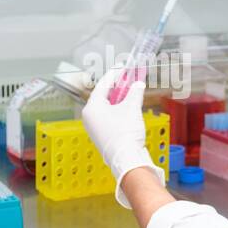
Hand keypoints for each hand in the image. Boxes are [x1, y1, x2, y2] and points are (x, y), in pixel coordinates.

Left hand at [82, 67, 165, 208]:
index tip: (122, 68)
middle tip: (127, 78)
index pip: (102, 86)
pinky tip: (127, 107)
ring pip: (106, 107)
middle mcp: (89, 117)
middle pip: (103, 96)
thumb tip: (138, 84)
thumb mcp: (132, 108)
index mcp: (92, 108)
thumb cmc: (125, 133)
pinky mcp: (101, 136)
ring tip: (129, 91)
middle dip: (117, 87)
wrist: (126, 159)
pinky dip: (117, 110)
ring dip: (118, 99)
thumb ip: (135, 92)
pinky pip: (107, 117)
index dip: (114, 75)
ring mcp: (94, 128)